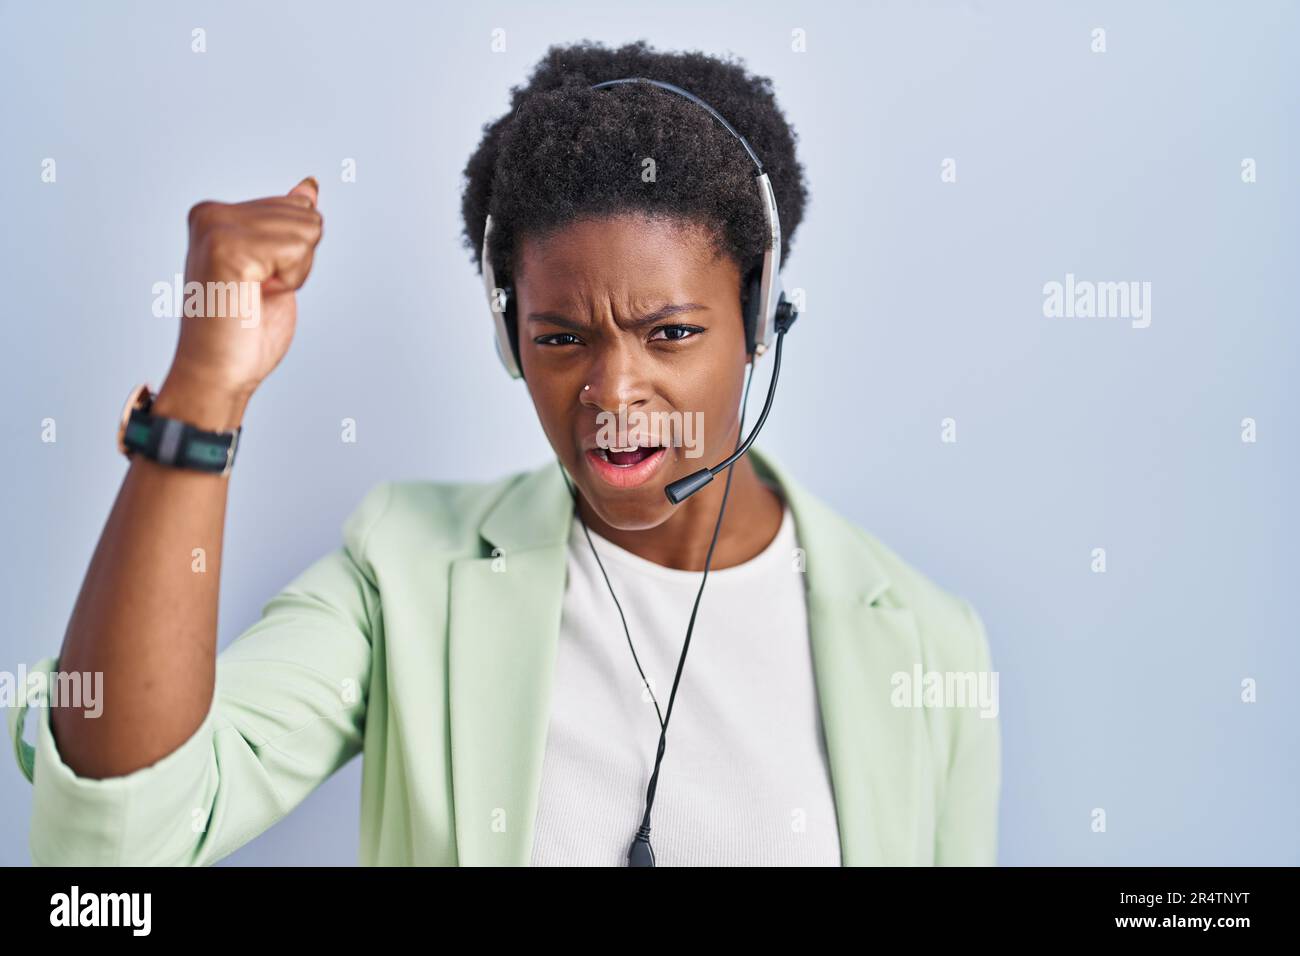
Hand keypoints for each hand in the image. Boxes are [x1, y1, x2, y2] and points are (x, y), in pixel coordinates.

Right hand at [168, 177, 323, 398]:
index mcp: (215, 213)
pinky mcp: (228, 249)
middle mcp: (211, 213)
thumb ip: (287, 225)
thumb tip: (308, 187)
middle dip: (298, 261)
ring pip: (307, 229)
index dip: (295, 253)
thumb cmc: (243, 331)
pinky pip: (298, 249)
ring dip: (294, 272)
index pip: (298, 207)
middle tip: (259, 291)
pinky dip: (291, 280)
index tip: (259, 281)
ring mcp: (216, 228)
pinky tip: (259, 295)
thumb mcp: (276, 267)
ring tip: (257, 294)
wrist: (217, 374)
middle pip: (306, 215)